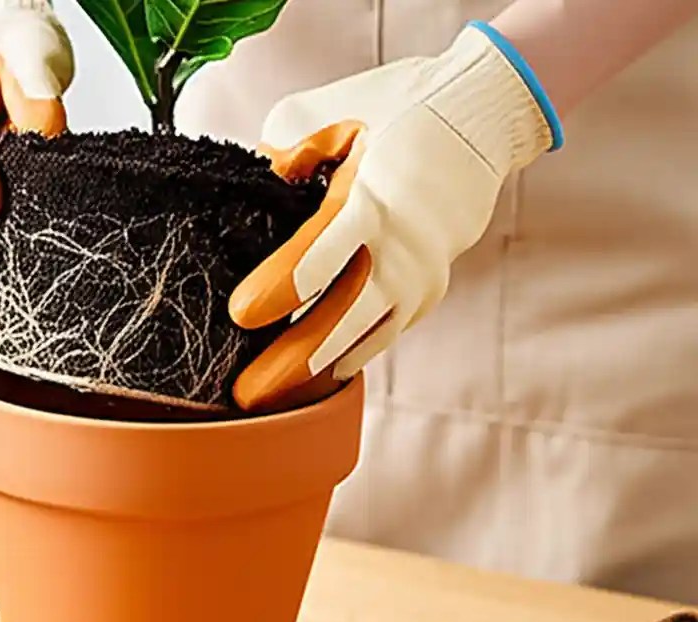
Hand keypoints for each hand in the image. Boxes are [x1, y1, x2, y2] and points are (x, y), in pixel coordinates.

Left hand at [229, 24, 556, 411]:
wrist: (480, 122)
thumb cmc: (398, 115)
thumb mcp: (337, 115)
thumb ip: (287, 150)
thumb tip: (255, 182)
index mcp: (372, 198)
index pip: (321, 252)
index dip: (280, 287)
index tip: (241, 313)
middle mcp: (402, 245)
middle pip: (341, 314)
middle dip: (289, 358)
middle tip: (243, 393)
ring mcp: (421, 274)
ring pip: (364, 337)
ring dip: (314, 373)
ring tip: (268, 405)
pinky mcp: (428, 292)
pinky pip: (383, 337)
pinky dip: (347, 361)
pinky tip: (312, 385)